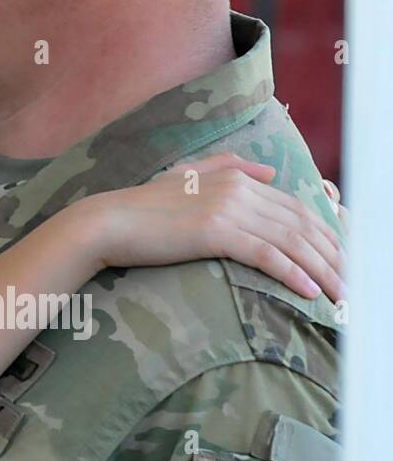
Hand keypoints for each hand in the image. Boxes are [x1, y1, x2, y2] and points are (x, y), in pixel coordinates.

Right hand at [76, 152, 344, 301]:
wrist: (109, 222)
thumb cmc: (142, 207)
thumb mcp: (187, 177)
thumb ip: (228, 166)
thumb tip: (270, 171)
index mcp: (236, 176)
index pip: (296, 208)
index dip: (325, 234)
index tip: (341, 259)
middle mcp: (238, 188)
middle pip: (302, 225)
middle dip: (333, 255)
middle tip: (351, 282)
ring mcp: (228, 209)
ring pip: (291, 241)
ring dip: (322, 270)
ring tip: (340, 294)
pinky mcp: (216, 233)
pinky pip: (267, 255)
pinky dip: (293, 273)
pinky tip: (310, 291)